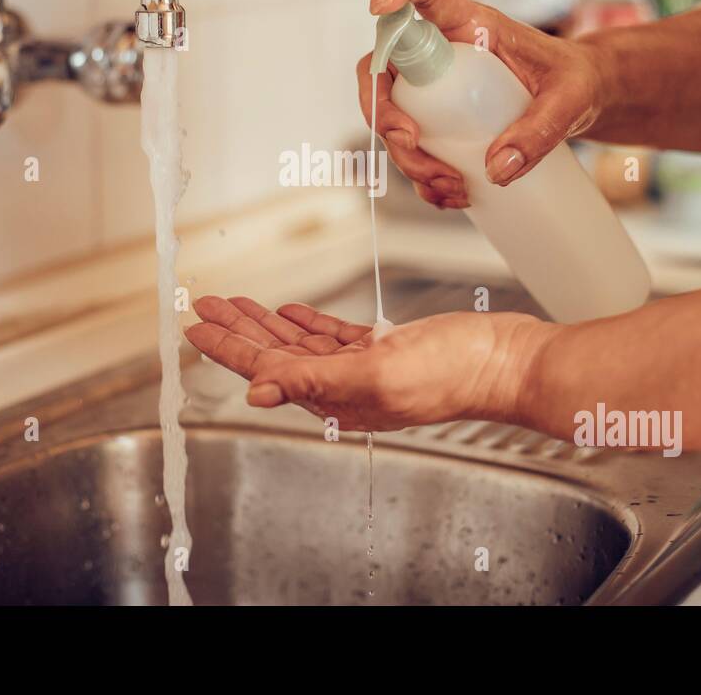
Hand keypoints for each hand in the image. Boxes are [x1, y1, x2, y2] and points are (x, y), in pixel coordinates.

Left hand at [184, 295, 550, 432]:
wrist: (507, 359)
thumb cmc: (454, 370)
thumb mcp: (379, 371)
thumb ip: (314, 380)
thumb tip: (257, 395)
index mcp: (336, 397)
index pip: (266, 370)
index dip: (227, 347)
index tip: (194, 326)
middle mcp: (344, 387)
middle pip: (276, 356)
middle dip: (237, 331)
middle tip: (203, 306)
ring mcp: (366, 369)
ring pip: (300, 345)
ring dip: (266, 324)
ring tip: (235, 303)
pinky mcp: (387, 350)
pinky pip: (334, 338)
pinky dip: (308, 323)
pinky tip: (291, 312)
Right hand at [357, 0, 606, 206]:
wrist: (583, 98)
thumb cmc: (575, 80)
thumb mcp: (569, 100)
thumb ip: (538, 131)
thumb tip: (495, 170)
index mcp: (471, 25)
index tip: (379, 4)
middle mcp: (442, 51)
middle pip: (383, 68)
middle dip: (383, 112)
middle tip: (411, 144)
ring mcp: (435, 87)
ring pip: (392, 117)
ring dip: (407, 159)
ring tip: (454, 185)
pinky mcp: (440, 121)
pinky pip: (412, 149)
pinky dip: (423, 179)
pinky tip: (453, 194)